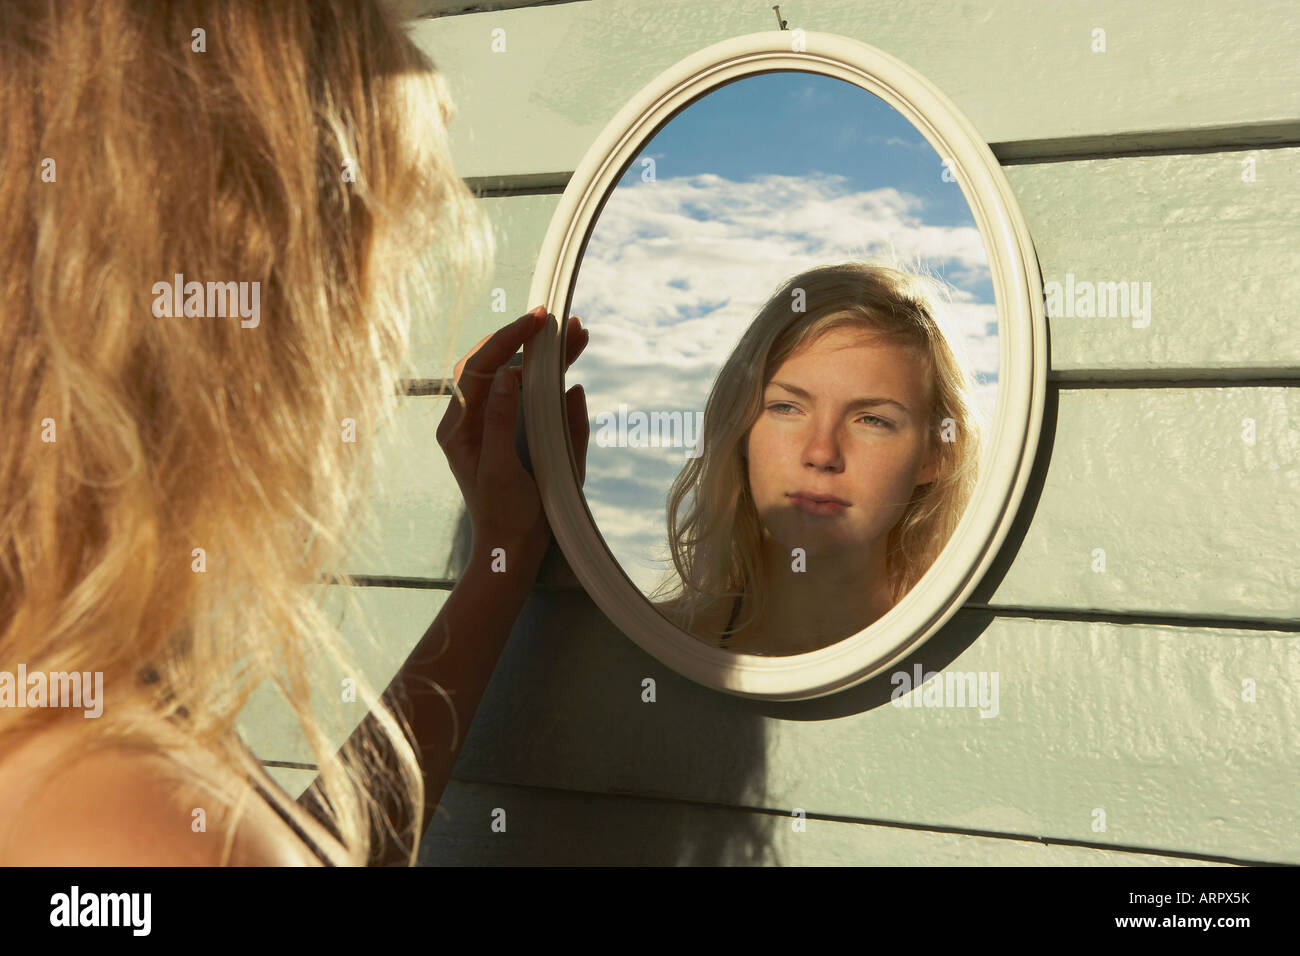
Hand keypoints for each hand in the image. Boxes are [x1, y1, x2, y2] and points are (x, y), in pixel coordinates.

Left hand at [436, 306, 589, 559]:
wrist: (513, 552)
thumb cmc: (503, 517)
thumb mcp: (501, 470)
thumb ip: (502, 421)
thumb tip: (509, 374)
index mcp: (459, 428)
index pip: (481, 368)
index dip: (508, 340)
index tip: (538, 323)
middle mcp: (471, 421)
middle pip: (497, 365)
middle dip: (528, 341)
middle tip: (560, 321)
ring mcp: (493, 427)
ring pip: (515, 378)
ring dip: (544, 357)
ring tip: (577, 336)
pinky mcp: (514, 436)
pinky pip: (529, 398)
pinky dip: (550, 379)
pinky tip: (570, 372)